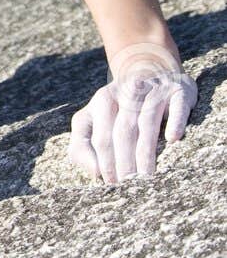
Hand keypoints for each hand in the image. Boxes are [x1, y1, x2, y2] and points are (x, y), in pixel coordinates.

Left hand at [68, 45, 196, 182]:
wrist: (150, 71)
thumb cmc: (118, 109)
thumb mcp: (92, 122)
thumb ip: (81, 146)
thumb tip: (94, 172)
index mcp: (102, 101)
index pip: (101, 137)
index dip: (105, 162)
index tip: (111, 183)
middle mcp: (126, 93)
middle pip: (123, 132)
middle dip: (125, 162)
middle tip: (130, 186)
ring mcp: (153, 91)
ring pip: (147, 123)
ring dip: (146, 152)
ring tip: (147, 177)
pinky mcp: (177, 91)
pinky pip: (177, 107)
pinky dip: (175, 121)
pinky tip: (173, 138)